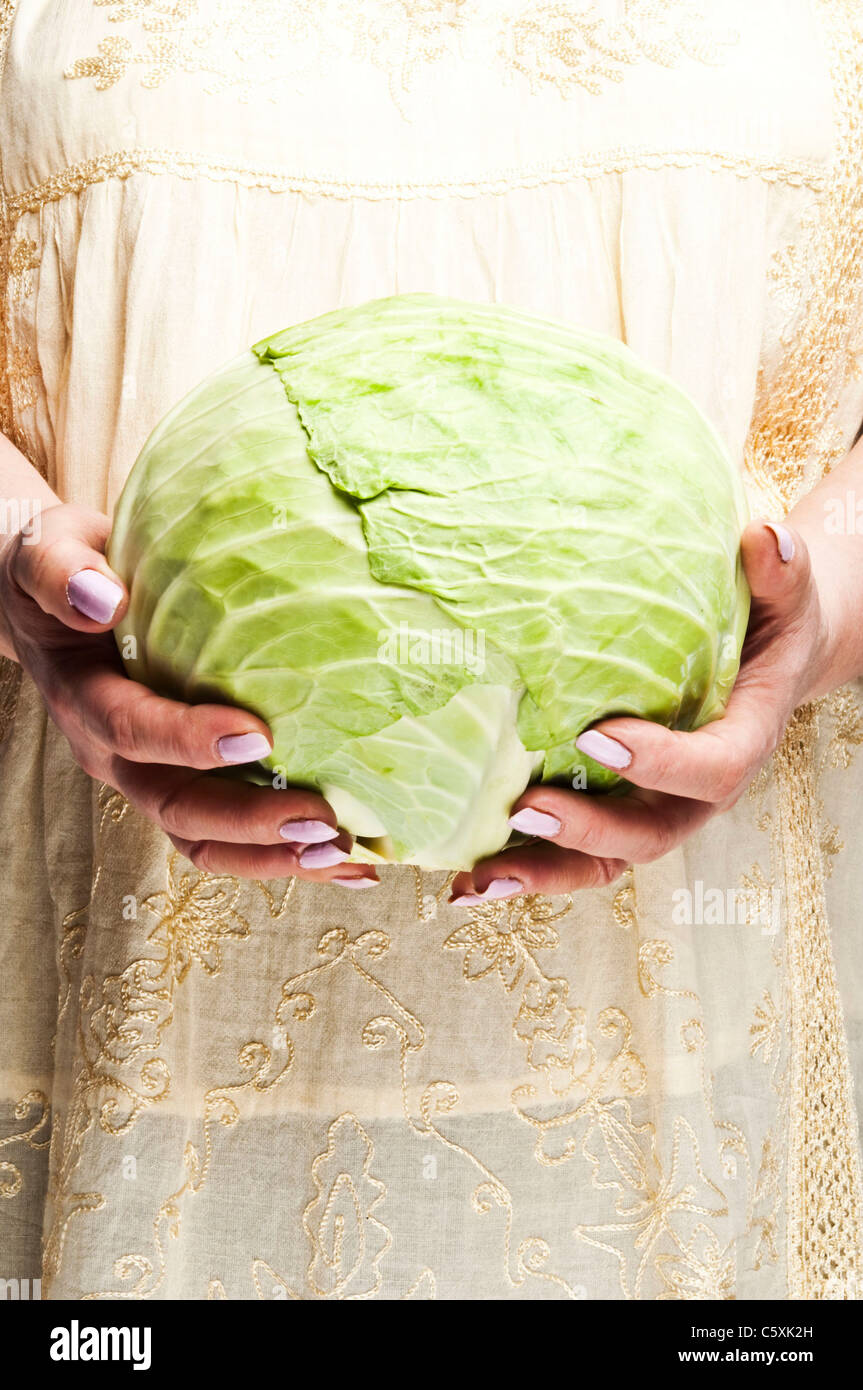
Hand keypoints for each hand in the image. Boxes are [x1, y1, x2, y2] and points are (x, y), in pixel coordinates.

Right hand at [0, 503, 377, 885]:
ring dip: (273, 854)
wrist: (56, 602)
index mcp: (87, 699)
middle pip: (178, 806)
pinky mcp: (186, 781)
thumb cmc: (62, 570)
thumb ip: (61, 571)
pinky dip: (284, 848)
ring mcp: (152, 775)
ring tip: (342, 853)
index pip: (133, 729)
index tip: (257, 736)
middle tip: (321, 819)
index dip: (188, 739)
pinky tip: (347, 855)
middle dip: (250, 820)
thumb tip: (102, 597)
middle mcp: (119, 754)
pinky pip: (230, 831)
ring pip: (206, 836)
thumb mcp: (46, 552)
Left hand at [449, 519, 825, 904]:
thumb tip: (766, 535)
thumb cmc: (773, 625)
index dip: (659, 762)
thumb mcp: (786, 595)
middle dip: (586, 829)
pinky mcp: (617, 808)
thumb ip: (781, 572)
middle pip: (648, 834)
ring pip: (602, 858)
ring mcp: (653, 807)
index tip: (598, 736)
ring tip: (476, 881)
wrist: (770, 658)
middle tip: (524, 806)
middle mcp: (694, 793)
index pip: (711, 769)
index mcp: (741, 743)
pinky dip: (525, 867)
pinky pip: (574, 850)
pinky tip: (465, 880)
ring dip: (541, 874)